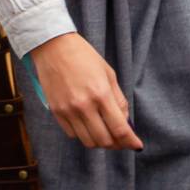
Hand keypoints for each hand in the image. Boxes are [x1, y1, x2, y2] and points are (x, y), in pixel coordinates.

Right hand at [28, 32, 141, 149]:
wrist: (52, 45)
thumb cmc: (83, 56)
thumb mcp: (108, 73)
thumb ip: (119, 99)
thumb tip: (125, 122)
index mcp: (101, 94)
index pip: (119, 129)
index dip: (130, 141)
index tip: (136, 144)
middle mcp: (84, 105)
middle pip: (104, 141)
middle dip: (116, 143)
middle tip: (120, 138)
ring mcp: (68, 110)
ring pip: (88, 142)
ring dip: (99, 141)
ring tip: (103, 131)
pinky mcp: (56, 111)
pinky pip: (72, 134)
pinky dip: (82, 133)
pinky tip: (86, 123)